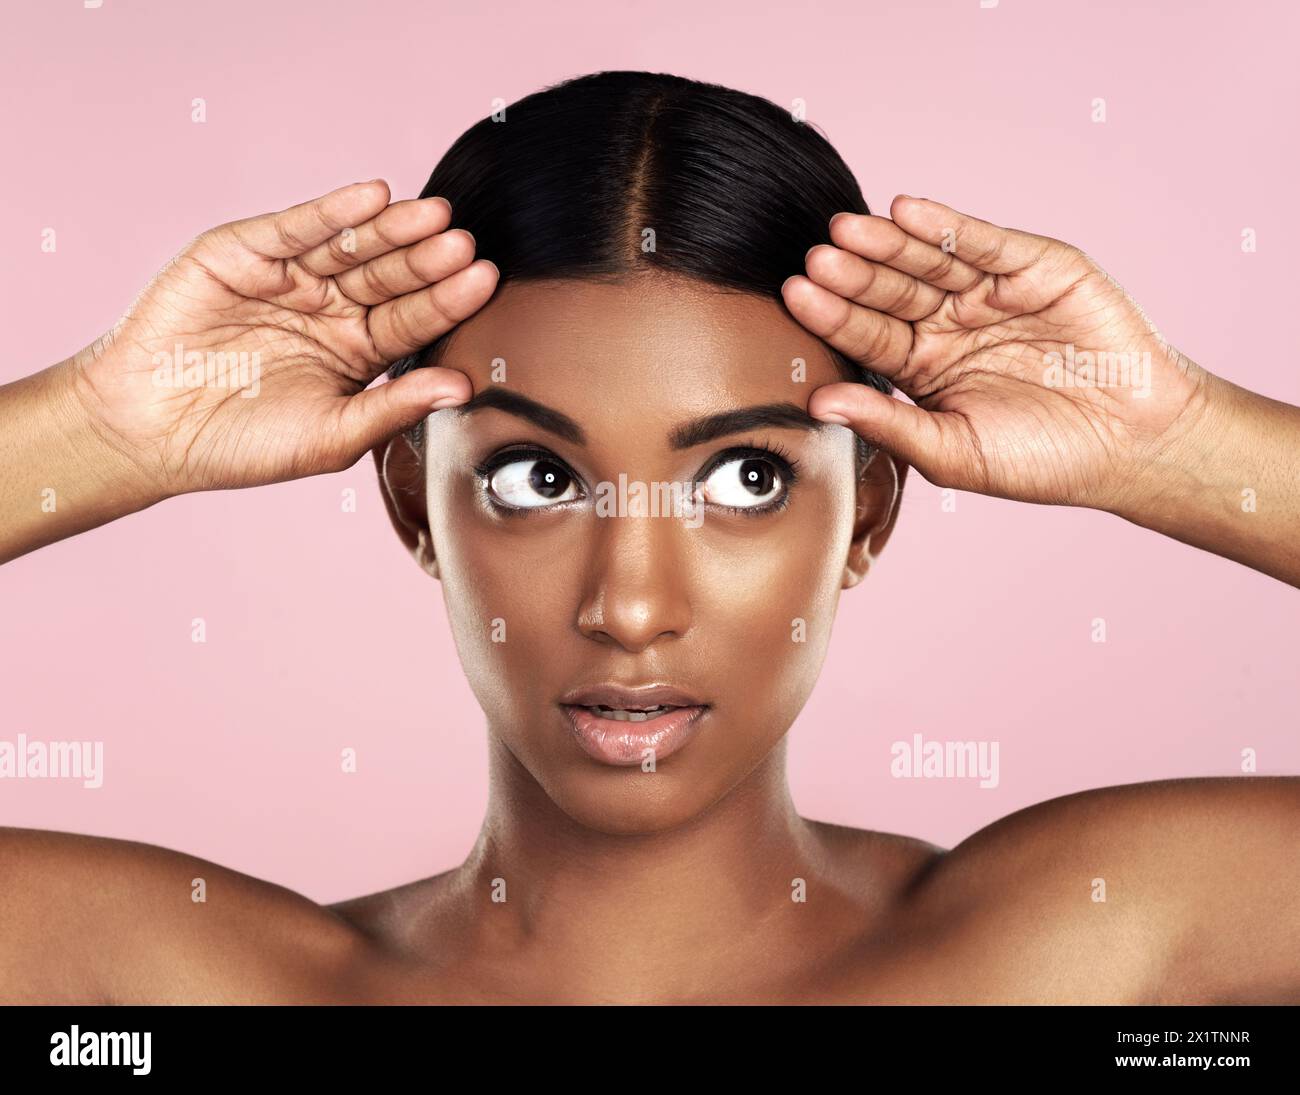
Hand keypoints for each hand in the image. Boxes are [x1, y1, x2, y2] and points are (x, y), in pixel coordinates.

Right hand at [63, 179, 494, 499]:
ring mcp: (291, 278)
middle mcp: (331, 309)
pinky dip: (333, 212)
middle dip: (427, 261)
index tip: (485, 281)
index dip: (448, 302)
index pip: (413, 321)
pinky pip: (297, 228)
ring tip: (435, 217)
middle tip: (465, 246)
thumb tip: (463, 387)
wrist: (150, 431)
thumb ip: (395, 407)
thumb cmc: (243, 444)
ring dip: (393, 230)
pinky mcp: (246, 252)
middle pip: (391, 277)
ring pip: (352, 246)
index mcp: (359, 353)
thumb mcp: (332, 435)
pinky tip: (374, 198)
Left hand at [783, 195, 1213, 513]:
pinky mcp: (1034, 267)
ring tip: (848, 229)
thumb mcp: (955, 452)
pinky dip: (948, 225)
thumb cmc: (1041, 460)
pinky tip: (907, 211)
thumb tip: (818, 403)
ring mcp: (989, 293)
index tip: (795, 297)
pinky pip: (983, 242)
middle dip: (854, 275)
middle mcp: (948, 324)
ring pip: (929, 260)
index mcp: (922, 368)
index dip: (833, 317)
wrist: (1133, 445)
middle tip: (816, 258)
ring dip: (888, 244)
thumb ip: (889, 425)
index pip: (868, 336)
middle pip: (890, 292)